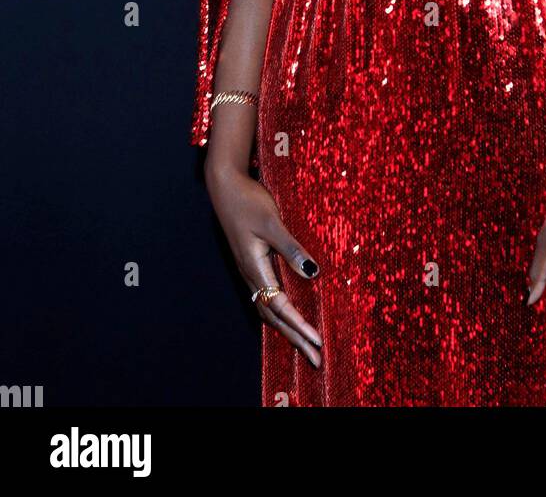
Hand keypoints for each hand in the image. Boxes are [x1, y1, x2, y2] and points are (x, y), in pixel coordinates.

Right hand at [204, 160, 323, 367]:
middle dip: (295, 338)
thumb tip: (313, 272)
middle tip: (315, 359)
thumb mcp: (272, 222)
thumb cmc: (248, 201)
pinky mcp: (252, 263)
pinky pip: (267, 297)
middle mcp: (251, 275)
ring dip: (288, 329)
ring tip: (305, 346)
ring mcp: (250, 270)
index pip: (280, 306)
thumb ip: (291, 248)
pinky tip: (288, 316)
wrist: (225, 186)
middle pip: (274, 317)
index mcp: (255, 269)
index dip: (299, 325)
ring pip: (269, 309)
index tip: (318, 342)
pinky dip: (280, 313)